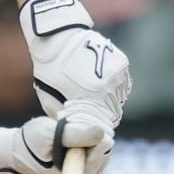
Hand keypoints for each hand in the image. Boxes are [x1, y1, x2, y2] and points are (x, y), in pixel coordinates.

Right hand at [0, 106, 113, 173]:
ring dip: (84, 116)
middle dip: (85, 119)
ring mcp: (97, 161)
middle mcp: (94, 171)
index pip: (105, 142)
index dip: (88, 126)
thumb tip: (101, 132)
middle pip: (107, 132)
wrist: (23, 149)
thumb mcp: (48, 136)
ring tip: (63, 121)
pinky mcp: (96, 149)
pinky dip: (86, 116)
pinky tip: (70, 120)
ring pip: (105, 126)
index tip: (66, 122)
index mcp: (84, 173)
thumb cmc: (32, 144)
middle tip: (62, 120)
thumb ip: (73, 135)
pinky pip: (102, 125)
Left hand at [18, 0, 131, 120]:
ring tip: (94, 96)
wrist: (57, 38)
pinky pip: (123, 84)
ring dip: (110, 101)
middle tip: (91, 114)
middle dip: (104, 116)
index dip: (98, 129)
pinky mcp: (122, 63)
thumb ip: (68, 121)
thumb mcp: (52, 102)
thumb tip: (76, 135)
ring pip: (120, 99)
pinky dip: (114, 87)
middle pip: (115, 114)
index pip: (105, 125)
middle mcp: (110, 86)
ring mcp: (118, 73)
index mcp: (93, 98)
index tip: (90, 129)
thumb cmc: (50, 72)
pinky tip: (100, 83)